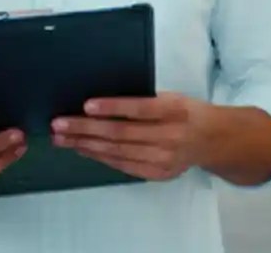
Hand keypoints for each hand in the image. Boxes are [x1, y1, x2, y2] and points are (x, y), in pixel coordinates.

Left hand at [51, 92, 213, 181]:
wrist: (212, 140)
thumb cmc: (186, 111)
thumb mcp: (171, 97)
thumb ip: (144, 101)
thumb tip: (101, 102)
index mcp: (174, 110)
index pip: (139, 109)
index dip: (111, 107)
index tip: (85, 105)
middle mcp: (169, 136)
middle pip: (121, 133)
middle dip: (85, 129)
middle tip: (59, 124)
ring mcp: (163, 158)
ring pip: (117, 151)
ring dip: (86, 144)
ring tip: (62, 138)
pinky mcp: (157, 173)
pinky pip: (122, 165)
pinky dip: (99, 157)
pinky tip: (82, 149)